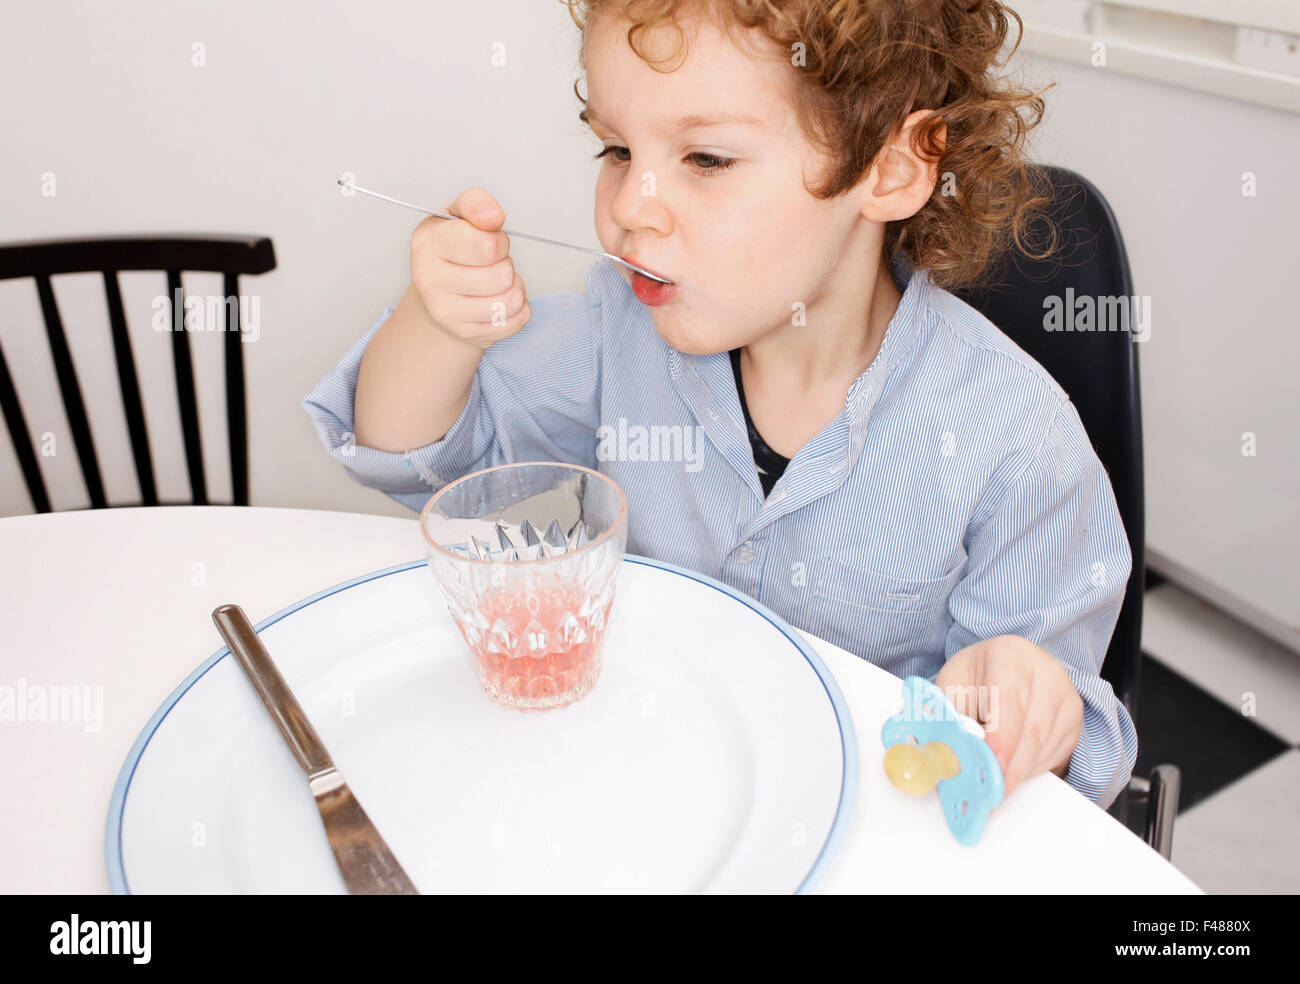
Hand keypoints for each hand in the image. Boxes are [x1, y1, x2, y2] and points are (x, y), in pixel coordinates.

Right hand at [409, 187, 531, 350]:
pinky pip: (515, 321)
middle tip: (492, 264)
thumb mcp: (458, 216)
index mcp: (427, 243)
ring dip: (515, 287)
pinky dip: (518, 309)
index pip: (486, 246)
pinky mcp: (465, 333)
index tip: (491, 242)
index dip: (499, 242)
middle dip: (506, 265)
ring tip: (497, 281)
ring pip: (511, 300)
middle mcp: (430, 280)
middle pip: (501, 275)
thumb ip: (476, 204)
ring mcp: (446, 311)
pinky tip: (499, 300)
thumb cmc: (452, 251)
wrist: (435, 295)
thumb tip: (492, 217)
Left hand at [933, 634, 1082, 799]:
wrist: (1006, 665)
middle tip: (990, 791)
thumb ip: (949, 716)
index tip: (993, 762)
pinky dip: (1030, 770)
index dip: (1002, 735)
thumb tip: (945, 753)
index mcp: (1010, 656)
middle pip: (1030, 729)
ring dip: (1017, 772)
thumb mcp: (953, 686)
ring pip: (1043, 746)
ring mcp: (1065, 697)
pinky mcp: (1074, 720)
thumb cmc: (977, 677)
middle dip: (1009, 766)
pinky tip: (1012, 772)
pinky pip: (1054, 755)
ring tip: (994, 785)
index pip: (1009, 699)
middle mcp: (1046, 673)